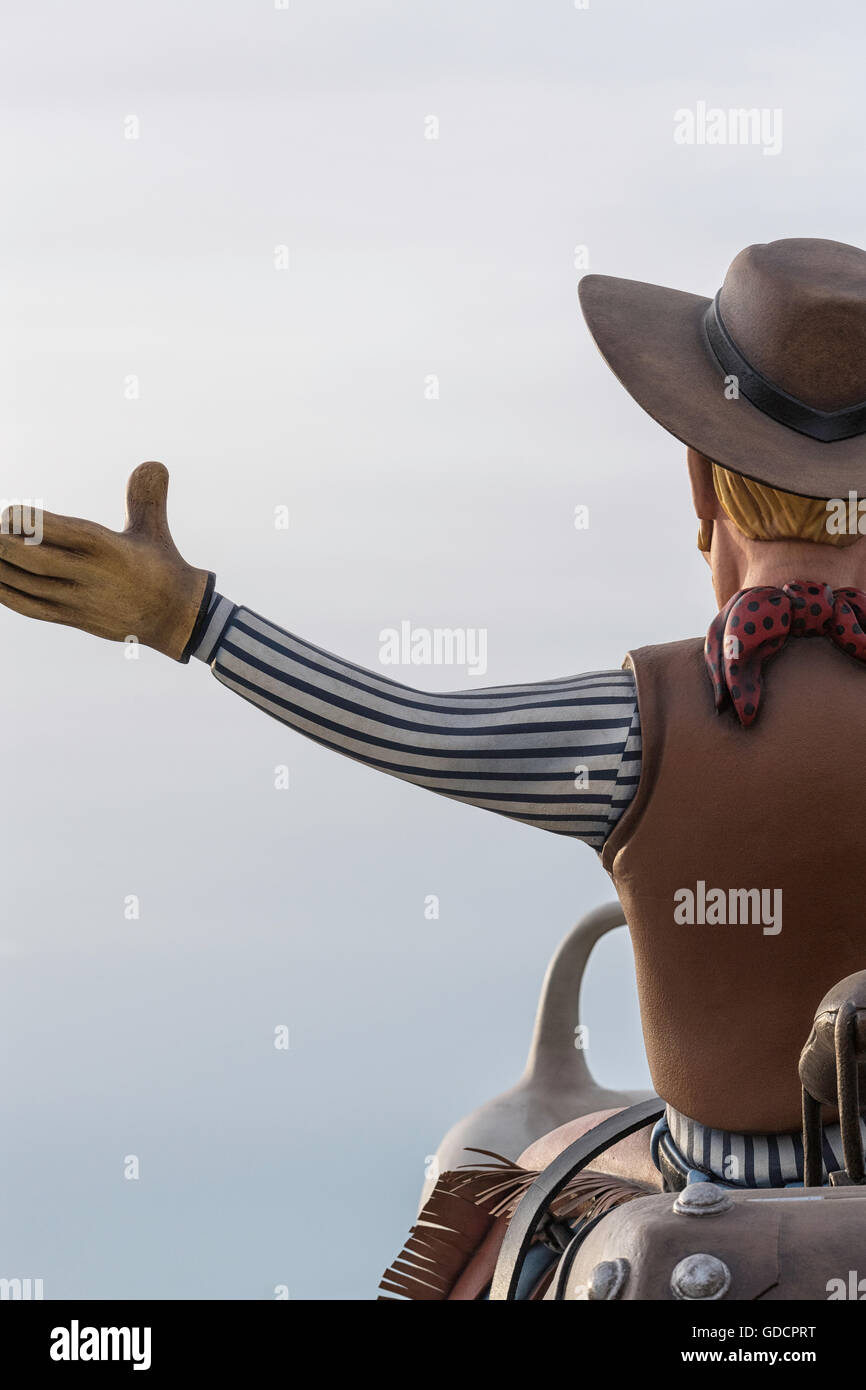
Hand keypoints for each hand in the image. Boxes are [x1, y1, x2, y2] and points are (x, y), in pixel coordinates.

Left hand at [0, 462, 211, 659]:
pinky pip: (31, 606)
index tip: (9, 512)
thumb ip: (146, 497)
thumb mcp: (154, 530)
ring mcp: (80, 600)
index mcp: (109, 549)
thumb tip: (153, 464)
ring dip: (0, 567)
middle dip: (5, 543)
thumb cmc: (162, 567)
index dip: (29, 522)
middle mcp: (92, 576)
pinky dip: (7, 593)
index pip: (62, 532)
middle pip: (36, 559)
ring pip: (28, 584)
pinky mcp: (74, 619)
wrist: (175, 618)